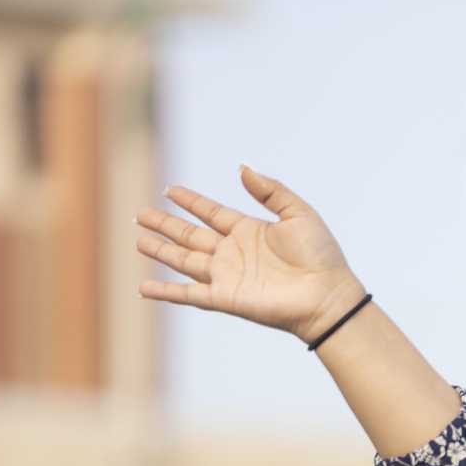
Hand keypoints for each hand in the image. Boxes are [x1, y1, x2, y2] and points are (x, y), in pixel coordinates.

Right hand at [136, 166, 366, 344]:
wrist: (327, 295)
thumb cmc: (320, 256)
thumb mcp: (298, 213)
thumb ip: (270, 190)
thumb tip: (243, 168)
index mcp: (249, 231)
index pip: (211, 213)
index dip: (191, 202)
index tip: (170, 190)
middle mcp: (234, 253)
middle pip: (190, 235)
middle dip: (165, 224)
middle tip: (140, 213)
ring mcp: (227, 276)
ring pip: (184, 260)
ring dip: (160, 251)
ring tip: (138, 240)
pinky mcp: (225, 298)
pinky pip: (188, 294)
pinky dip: (165, 292)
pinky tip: (143, 288)